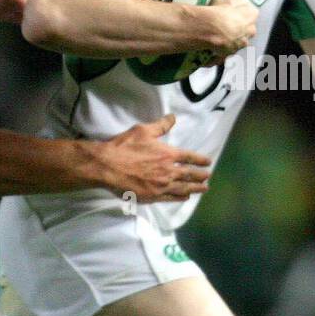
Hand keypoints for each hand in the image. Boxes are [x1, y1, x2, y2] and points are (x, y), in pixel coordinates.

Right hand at [95, 114, 211, 202]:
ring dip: (195, 188)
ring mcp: (161, 185)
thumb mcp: (142, 131)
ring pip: (184, 188)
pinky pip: (171, 198)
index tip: (208, 162)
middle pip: (190, 174)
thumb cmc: (124, 147)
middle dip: (201, 175)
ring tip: (203, 188)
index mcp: (168, 154)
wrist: (107, 166)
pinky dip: (181, 197)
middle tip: (207, 177)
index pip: (190, 157)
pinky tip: (186, 197)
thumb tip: (173, 117)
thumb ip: (160, 126)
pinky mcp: (152, 196)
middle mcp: (169, 171)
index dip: (201, 160)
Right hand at [204, 0, 257, 60]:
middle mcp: (248, 33)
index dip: (239, 12)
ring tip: (215, 38)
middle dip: (236, 28)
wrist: (215, 29)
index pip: (249, 13)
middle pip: (244, 30)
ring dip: (227, 42)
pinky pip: (221, 56)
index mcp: (251, 16)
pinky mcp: (225, 55)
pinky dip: (216, 55)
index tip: (228, 9)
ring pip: (234, 43)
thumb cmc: (225, 7)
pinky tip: (209, 52)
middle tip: (222, 23)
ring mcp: (237, 46)